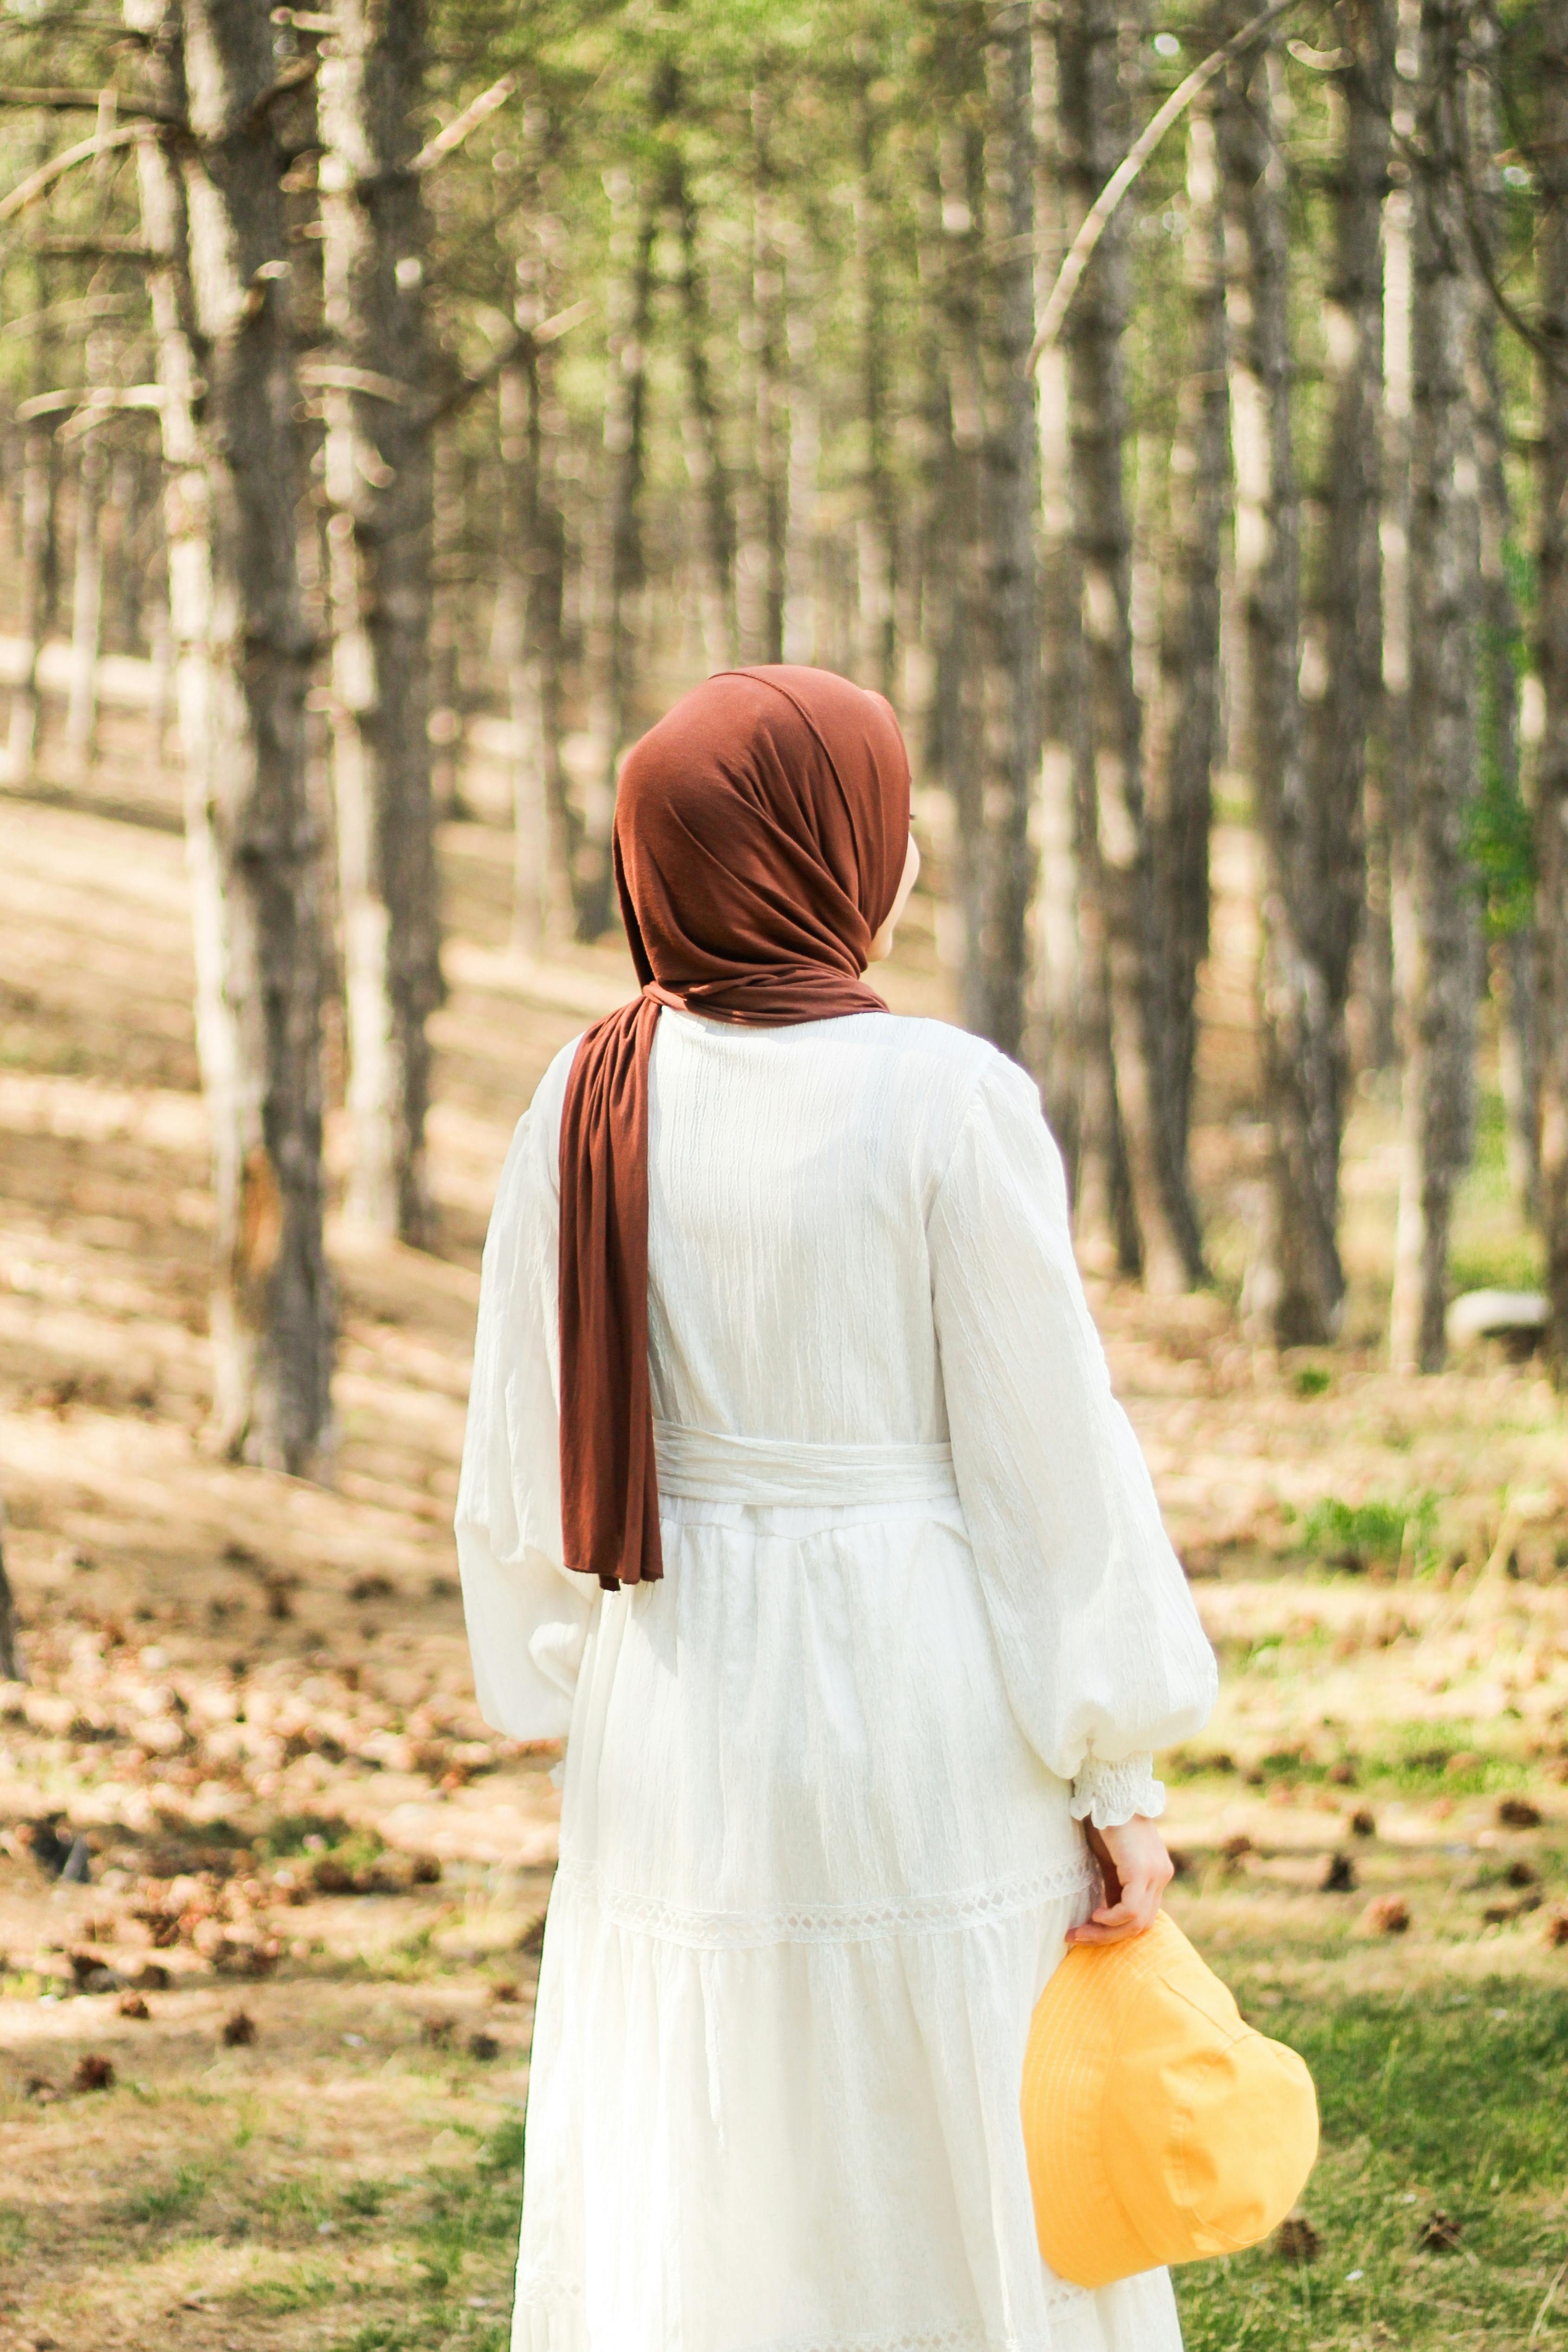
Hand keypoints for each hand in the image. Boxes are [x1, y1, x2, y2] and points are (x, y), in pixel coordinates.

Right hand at [1065, 1816, 1172, 1946]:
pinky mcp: (1143, 1872)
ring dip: (1105, 1932)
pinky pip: (1130, 1910)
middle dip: (1107, 1936)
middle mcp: (1161, 1877)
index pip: (1142, 1915)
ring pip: (1136, 1922)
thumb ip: (1113, 1886)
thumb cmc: (1105, 1820)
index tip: (1085, 1931)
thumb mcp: (1109, 1860)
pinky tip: (1094, 1914)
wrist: (1110, 1791)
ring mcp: (1156, 1875)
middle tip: (1077, 1937)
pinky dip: (1111, 1919)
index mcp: (1156, 1874)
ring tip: (1080, 1931)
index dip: (1114, 1930)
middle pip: (1140, 1924)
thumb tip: (1104, 1915)